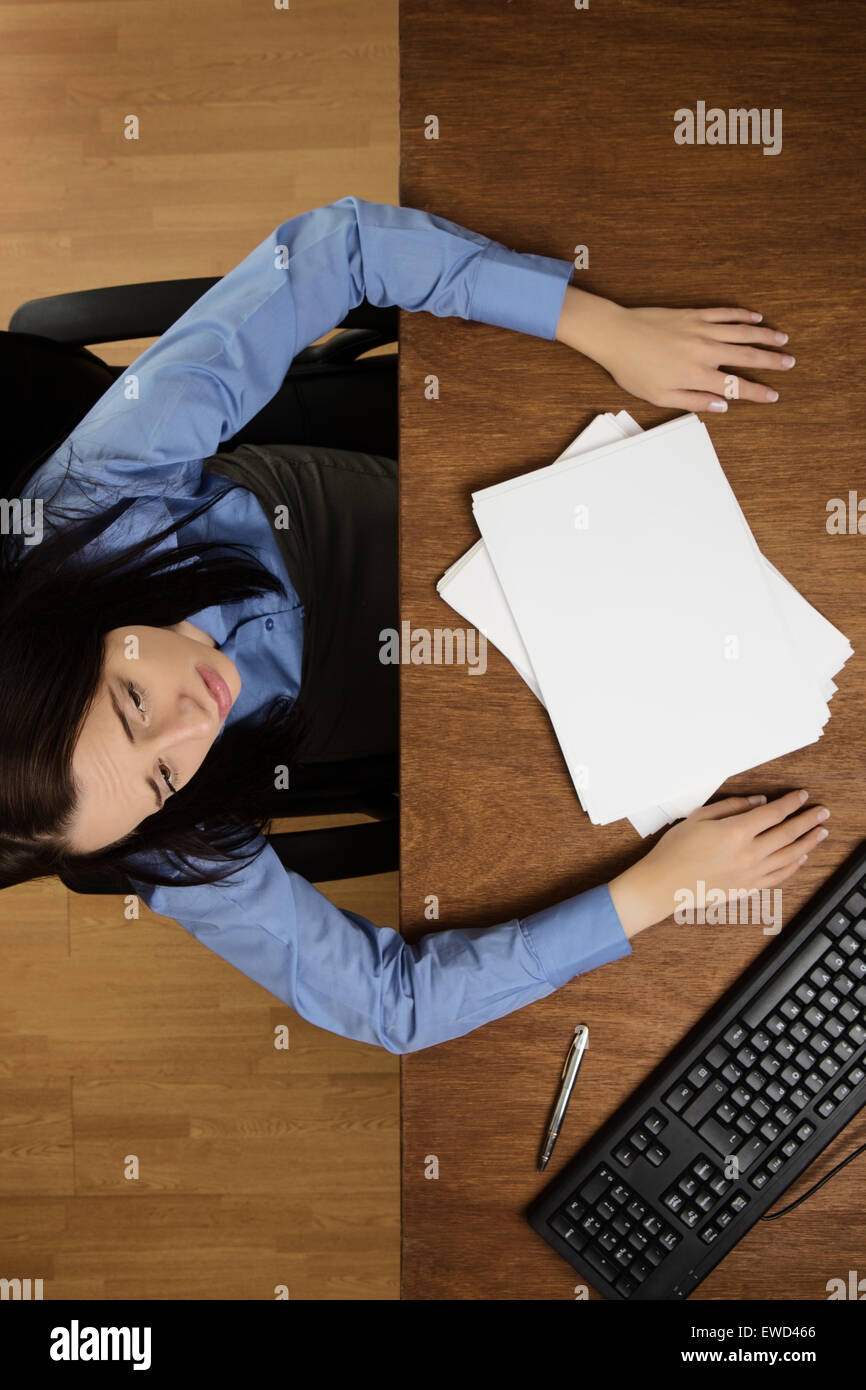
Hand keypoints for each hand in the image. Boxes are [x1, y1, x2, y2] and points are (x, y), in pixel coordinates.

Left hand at [555, 286, 795, 411]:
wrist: (616, 335)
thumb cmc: (633, 369)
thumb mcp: (660, 396)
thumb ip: (693, 401)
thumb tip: (721, 405)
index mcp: (697, 375)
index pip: (736, 386)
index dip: (757, 392)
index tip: (773, 395)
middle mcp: (705, 351)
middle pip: (747, 356)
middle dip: (771, 361)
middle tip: (790, 363)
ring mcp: (701, 329)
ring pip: (741, 332)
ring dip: (765, 335)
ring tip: (783, 339)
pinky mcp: (693, 314)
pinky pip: (724, 313)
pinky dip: (742, 315)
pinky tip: (756, 317)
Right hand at [608, 790, 829, 937]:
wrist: (664, 885)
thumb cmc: (675, 849)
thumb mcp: (698, 818)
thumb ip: (731, 807)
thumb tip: (758, 802)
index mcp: (736, 832)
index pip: (773, 813)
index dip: (791, 803)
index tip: (802, 796)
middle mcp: (748, 853)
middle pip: (787, 834)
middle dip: (808, 821)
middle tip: (822, 812)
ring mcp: (750, 873)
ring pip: (788, 856)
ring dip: (808, 843)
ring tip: (821, 833)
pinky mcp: (747, 889)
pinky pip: (778, 877)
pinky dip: (793, 866)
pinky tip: (801, 858)